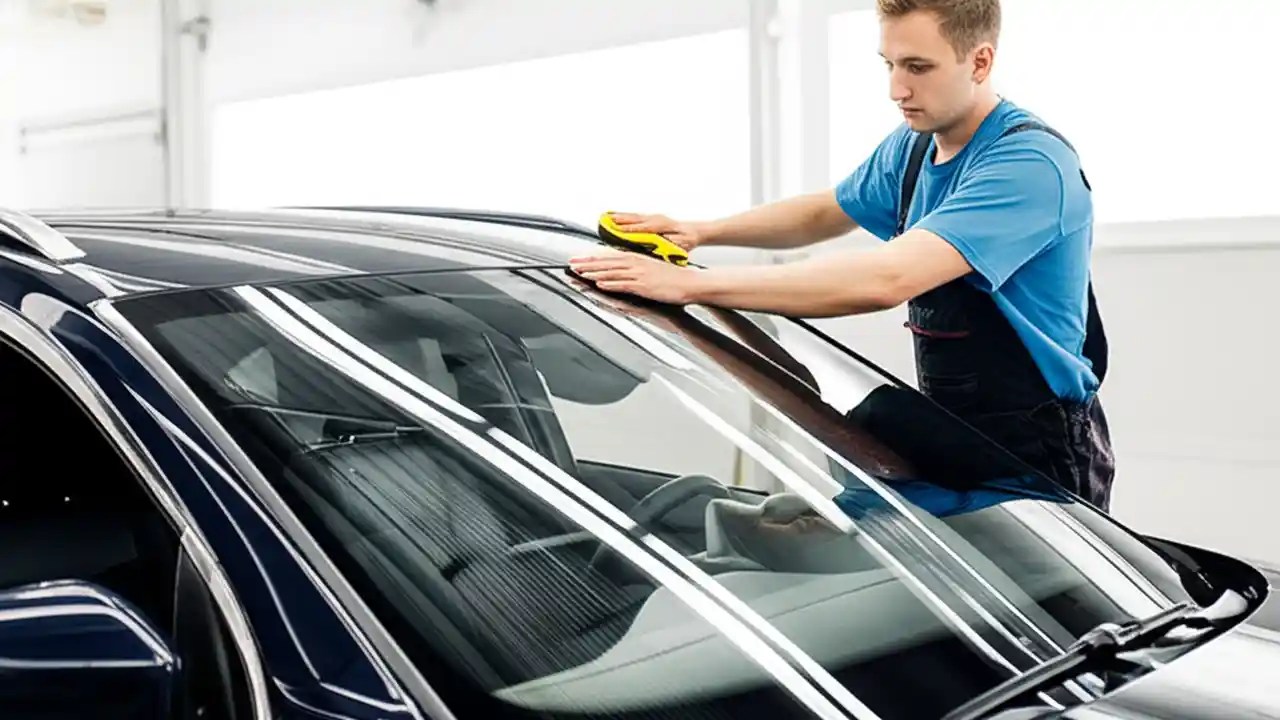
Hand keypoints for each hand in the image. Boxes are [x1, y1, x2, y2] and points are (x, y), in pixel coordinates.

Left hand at [569, 250, 702, 304]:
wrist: (690, 282)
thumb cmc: (673, 278)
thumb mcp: (652, 268)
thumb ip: (636, 268)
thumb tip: (621, 270)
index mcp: (638, 258)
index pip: (611, 256)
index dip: (594, 257)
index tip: (580, 258)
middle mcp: (637, 264)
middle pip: (608, 262)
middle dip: (588, 263)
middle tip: (572, 263)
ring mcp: (640, 274)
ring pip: (613, 272)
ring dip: (595, 272)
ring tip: (580, 273)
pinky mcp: (645, 286)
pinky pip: (624, 284)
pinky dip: (611, 284)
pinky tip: (601, 284)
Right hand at [608, 212, 706, 251]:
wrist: (694, 232)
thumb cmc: (688, 239)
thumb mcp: (682, 244)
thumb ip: (670, 245)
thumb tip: (661, 246)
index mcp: (663, 226)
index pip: (644, 227)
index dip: (631, 229)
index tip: (619, 230)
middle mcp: (656, 219)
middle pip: (635, 219)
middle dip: (620, 220)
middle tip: (606, 222)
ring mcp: (652, 217)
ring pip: (633, 216)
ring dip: (619, 216)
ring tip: (606, 217)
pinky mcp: (650, 218)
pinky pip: (634, 216)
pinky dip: (623, 215)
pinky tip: (613, 216)